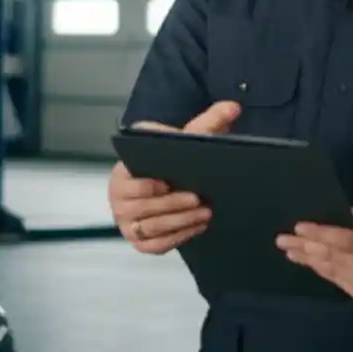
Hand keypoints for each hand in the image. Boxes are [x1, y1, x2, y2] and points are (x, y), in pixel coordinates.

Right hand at [108, 101, 240, 253]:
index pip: (127, 182)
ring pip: (150, 228)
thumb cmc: (171, 160)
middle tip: (197, 199)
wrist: (170, 181)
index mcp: (123, 172)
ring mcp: (128, 222)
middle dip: (170, 205)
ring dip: (179, 221)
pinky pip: (155, 245)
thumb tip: (232, 107)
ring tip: (204, 213)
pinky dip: (178, 237)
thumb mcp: (187, 139)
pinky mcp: (140, 241)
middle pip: (140, 208)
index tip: (166, 183)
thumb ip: (207, 122)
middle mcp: (120, 198)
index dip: (145, 186)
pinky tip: (197, 226)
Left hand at [276, 207, 352, 307]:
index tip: (298, 227)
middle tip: (282, 240)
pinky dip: (324, 272)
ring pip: (329, 271)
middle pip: (328, 256)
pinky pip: (338, 282)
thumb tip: (343, 213)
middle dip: (303, 247)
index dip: (318, 233)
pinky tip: (312, 264)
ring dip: (308, 260)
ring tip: (290, 253)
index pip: (340, 239)